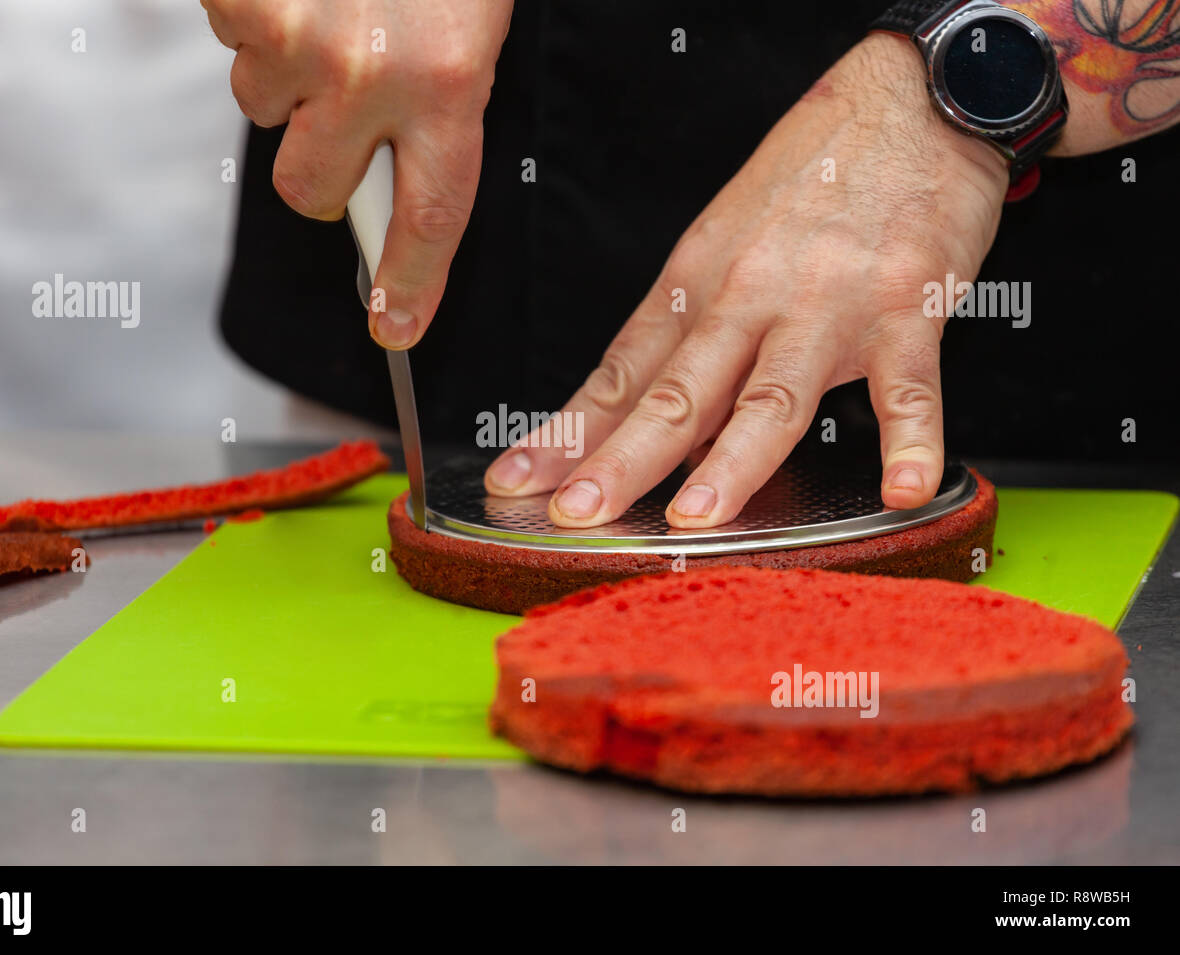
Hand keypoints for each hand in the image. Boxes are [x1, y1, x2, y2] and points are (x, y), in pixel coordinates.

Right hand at [202, 0, 512, 348]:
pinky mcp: (244, 3)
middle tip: (340, 113)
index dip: (409, 283)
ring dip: (286, 72)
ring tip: (329, 9)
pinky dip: (252, 14)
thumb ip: (438, 104)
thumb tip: (389, 183)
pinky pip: (229, 41)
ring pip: (261, 107)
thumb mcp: (467, 24)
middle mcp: (372, 73)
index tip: (397, 323)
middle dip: (319, 166)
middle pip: (312, 189)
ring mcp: (299, 39)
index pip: (429, 221)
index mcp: (449, 82)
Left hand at [484, 34, 1010, 526]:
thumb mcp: (723, 244)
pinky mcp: (906, 310)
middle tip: (577, 514)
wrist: (906, 103)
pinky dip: (910, 442)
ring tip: (695, 519)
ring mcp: (826, 307)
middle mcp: (748, 298)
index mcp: (695, 285)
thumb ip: (689, 340)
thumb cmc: (810, 177)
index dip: (566, 434)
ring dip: (732, 463)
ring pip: (770, 398)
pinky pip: (909, 388)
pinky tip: (900, 492)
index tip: (518, 480)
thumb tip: (651, 430)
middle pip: (675, 395)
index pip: (619, 375)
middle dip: (620, 461)